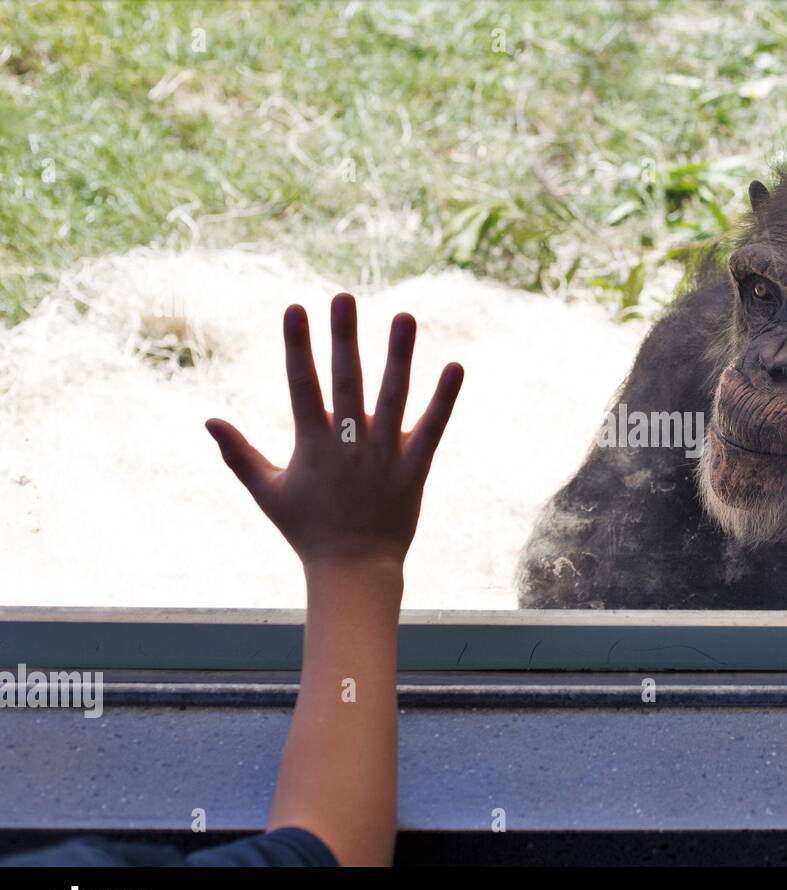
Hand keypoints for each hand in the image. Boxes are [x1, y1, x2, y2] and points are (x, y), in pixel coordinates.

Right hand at [205, 293, 462, 568]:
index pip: (302, 385)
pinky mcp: (413, 469)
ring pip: (392, 397)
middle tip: (343, 297)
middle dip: (343, 338)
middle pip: (347, 382)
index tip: (295, 307)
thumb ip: (238, 453)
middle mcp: (347, 444)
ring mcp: (382, 455)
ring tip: (404, 316)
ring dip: (398, 356)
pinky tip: (454, 366)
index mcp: (311, 444)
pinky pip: (431, 429)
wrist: (352, 570)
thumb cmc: (308, 530)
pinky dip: (443, 400)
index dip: (298, 346)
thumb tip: (207, 419)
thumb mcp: (267, 491)